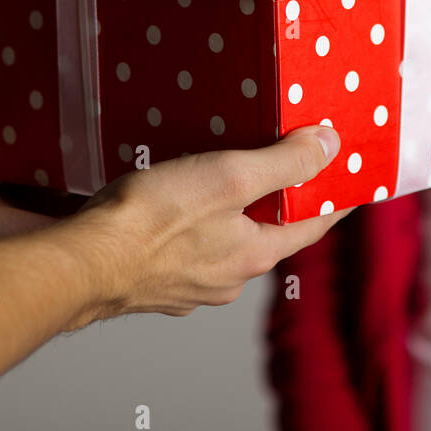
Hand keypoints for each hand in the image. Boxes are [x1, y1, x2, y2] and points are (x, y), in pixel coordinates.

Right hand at [64, 125, 353, 321]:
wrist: (79, 264)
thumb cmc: (151, 222)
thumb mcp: (230, 177)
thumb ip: (283, 163)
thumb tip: (330, 147)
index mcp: (255, 254)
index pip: (314, 223)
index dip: (335, 196)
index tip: (351, 178)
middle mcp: (228, 278)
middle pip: (271, 230)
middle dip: (281, 198)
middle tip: (287, 161)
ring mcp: (190, 283)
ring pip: (227, 238)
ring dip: (234, 209)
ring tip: (227, 174)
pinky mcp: (155, 279)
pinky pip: (190, 244)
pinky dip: (195, 221)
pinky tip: (178, 200)